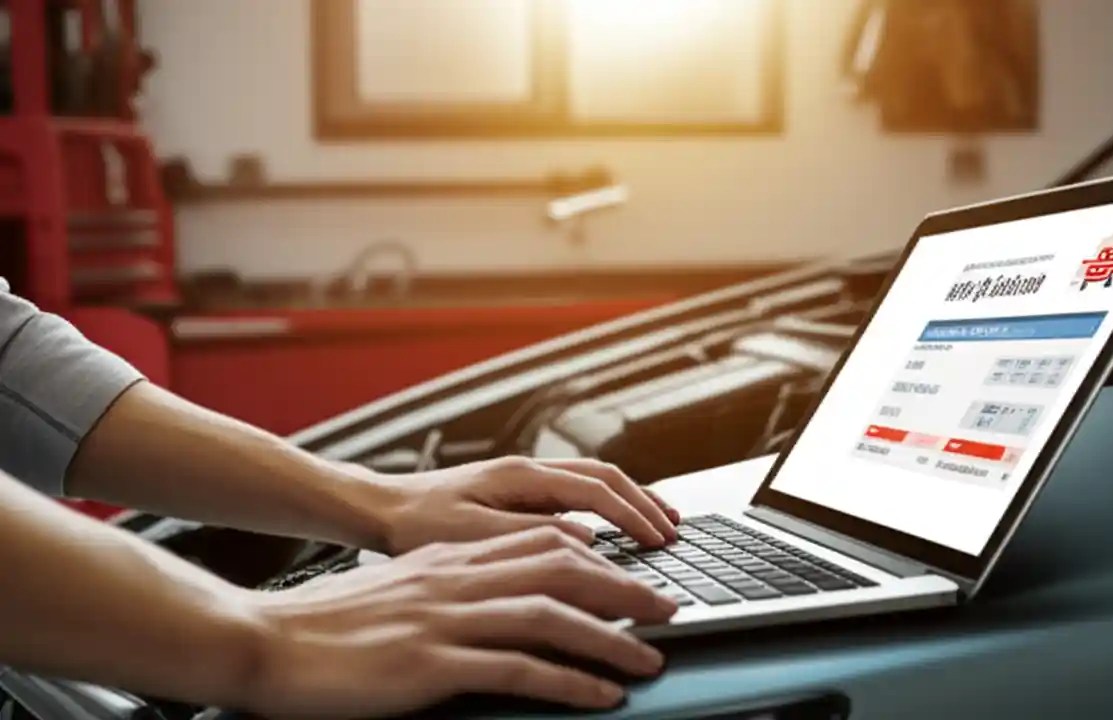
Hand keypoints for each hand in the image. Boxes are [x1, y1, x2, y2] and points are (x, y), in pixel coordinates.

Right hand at [243, 526, 676, 717]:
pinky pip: (518, 670)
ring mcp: (445, 620)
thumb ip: (450, 587)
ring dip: (611, 639)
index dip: (599, 558)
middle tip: (665, 610)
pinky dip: (569, 682)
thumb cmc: (327, 623)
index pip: (543, 543)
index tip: (634, 576)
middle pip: (562, 570)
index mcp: (450, 559)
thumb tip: (497, 598)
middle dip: (624, 590)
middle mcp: (456, 579)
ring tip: (650, 658)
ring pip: (552, 616)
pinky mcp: (431, 664)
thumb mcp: (400, 590)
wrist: (265, 643)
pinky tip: (600, 695)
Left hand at [369, 457, 679, 554]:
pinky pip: (575, 493)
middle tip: (675, 530)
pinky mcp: (515, 494)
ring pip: (592, 481)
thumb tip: (587, 539)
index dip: (633, 516)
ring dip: (629, 500)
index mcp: (520, 476)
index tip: (660, 540)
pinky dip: (605, 507)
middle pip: (604, 477)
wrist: (377, 510)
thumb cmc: (414, 525)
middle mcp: (527, 470)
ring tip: (658, 522)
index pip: (596, 490)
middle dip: (644, 501)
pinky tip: (611, 527)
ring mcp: (522, 479)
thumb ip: (530, 536)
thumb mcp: (472, 536)